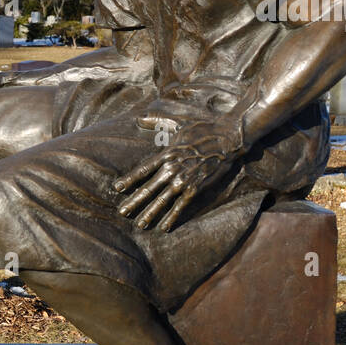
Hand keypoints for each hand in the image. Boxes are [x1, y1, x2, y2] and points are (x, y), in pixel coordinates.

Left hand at [113, 117, 244, 231]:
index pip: (142, 170)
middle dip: (134, 202)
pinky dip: (172, 217)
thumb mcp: (178, 123)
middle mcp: (171, 169)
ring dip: (150, 213)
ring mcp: (183, 180)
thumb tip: (139, 117)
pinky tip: (164, 227)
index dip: (129, 180)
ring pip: (162, 201)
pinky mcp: (196, 188)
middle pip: (148, 189)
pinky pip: (180, 206)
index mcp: (165, 155)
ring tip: (139, 224)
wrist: (228, 138)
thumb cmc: (203, 129)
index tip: (117, 189)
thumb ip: (157, 121)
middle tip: (122, 212)